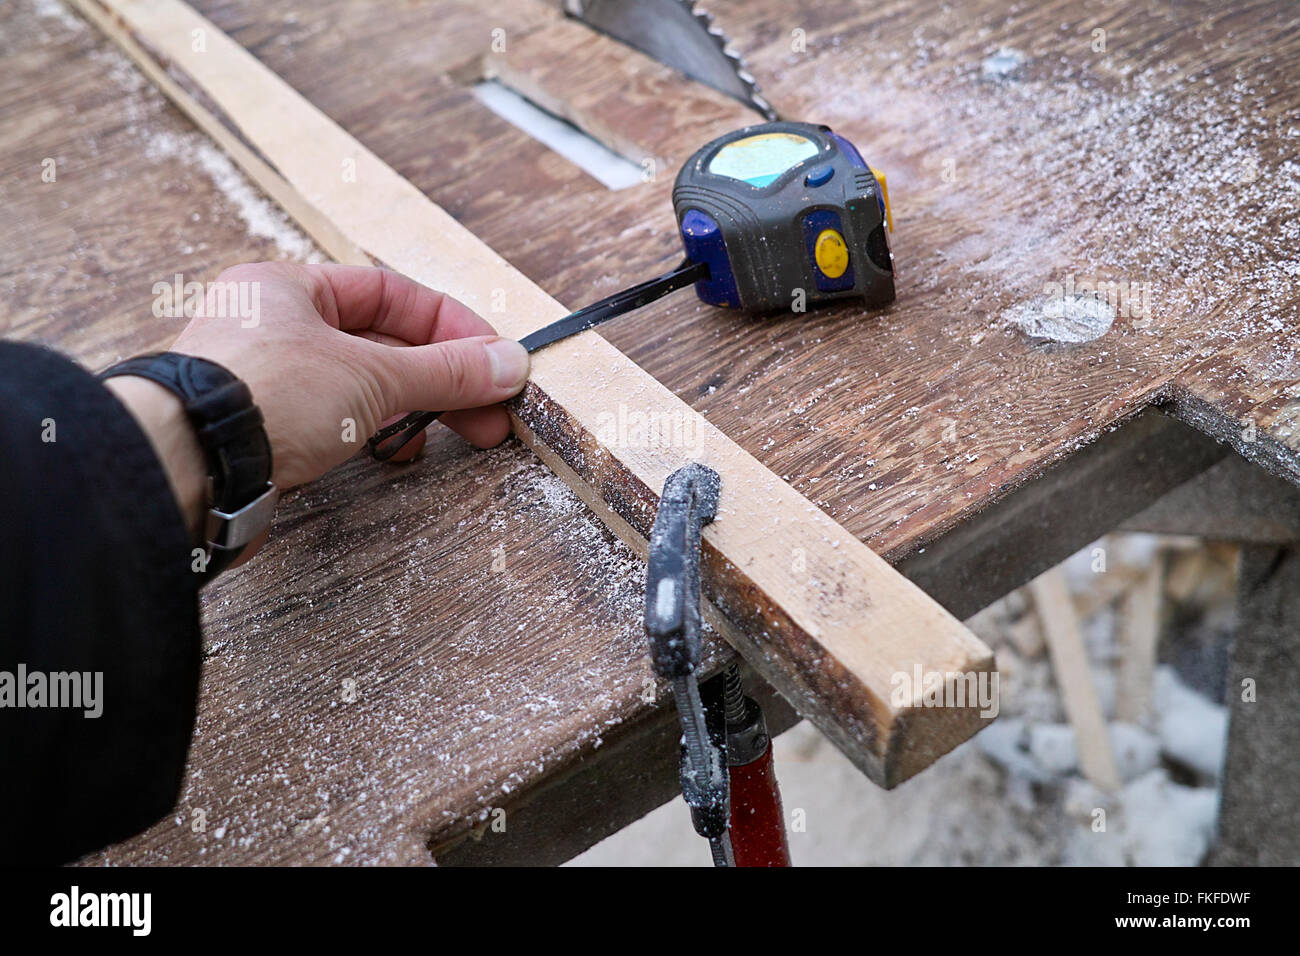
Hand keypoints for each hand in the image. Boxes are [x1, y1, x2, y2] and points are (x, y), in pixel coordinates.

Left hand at [107, 262, 529, 550]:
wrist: (187, 467)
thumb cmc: (264, 397)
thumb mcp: (373, 374)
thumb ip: (445, 371)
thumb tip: (507, 363)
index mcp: (288, 288)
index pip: (390, 293)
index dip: (450, 325)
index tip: (494, 358)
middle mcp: (273, 327)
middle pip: (380, 344)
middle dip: (442, 380)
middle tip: (490, 412)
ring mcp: (266, 383)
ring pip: (359, 387)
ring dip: (411, 410)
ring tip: (452, 436)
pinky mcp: (262, 434)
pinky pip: (334, 425)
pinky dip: (374, 437)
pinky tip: (397, 456)